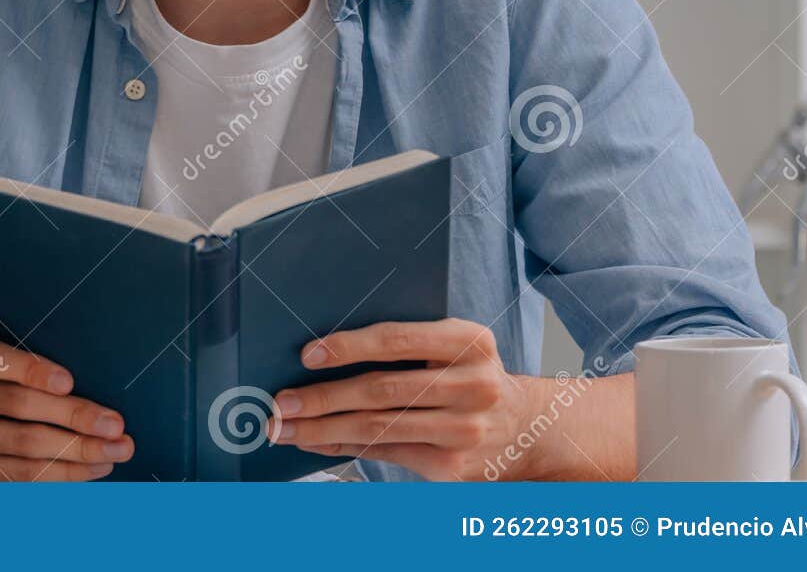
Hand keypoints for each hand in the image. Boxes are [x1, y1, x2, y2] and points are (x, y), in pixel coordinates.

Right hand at [0, 316, 133, 480]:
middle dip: (72, 416)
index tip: (70, 381)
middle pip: (14, 407)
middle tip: (115, 423)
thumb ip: (4, 329)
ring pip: (20, 449)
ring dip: (76, 451)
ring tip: (116, 448)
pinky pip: (15, 477)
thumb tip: (70, 331)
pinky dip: (59, 474)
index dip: (30, 369)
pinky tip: (92, 467)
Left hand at [270, 318, 533, 480]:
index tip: (307, 354)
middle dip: (322, 397)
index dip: (348, 346)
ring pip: (377, 428)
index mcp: (469, 342)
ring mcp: (464, 431)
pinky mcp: (451, 467)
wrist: (526, 428)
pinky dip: (342, 448)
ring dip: (322, 429)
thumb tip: (324, 350)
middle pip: (380, 391)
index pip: (397, 340)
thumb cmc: (470, 375)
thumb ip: (407, 342)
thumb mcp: (455, 345)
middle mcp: (472, 386)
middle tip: (281, 402)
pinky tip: (315, 442)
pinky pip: (384, 453)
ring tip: (285, 426)